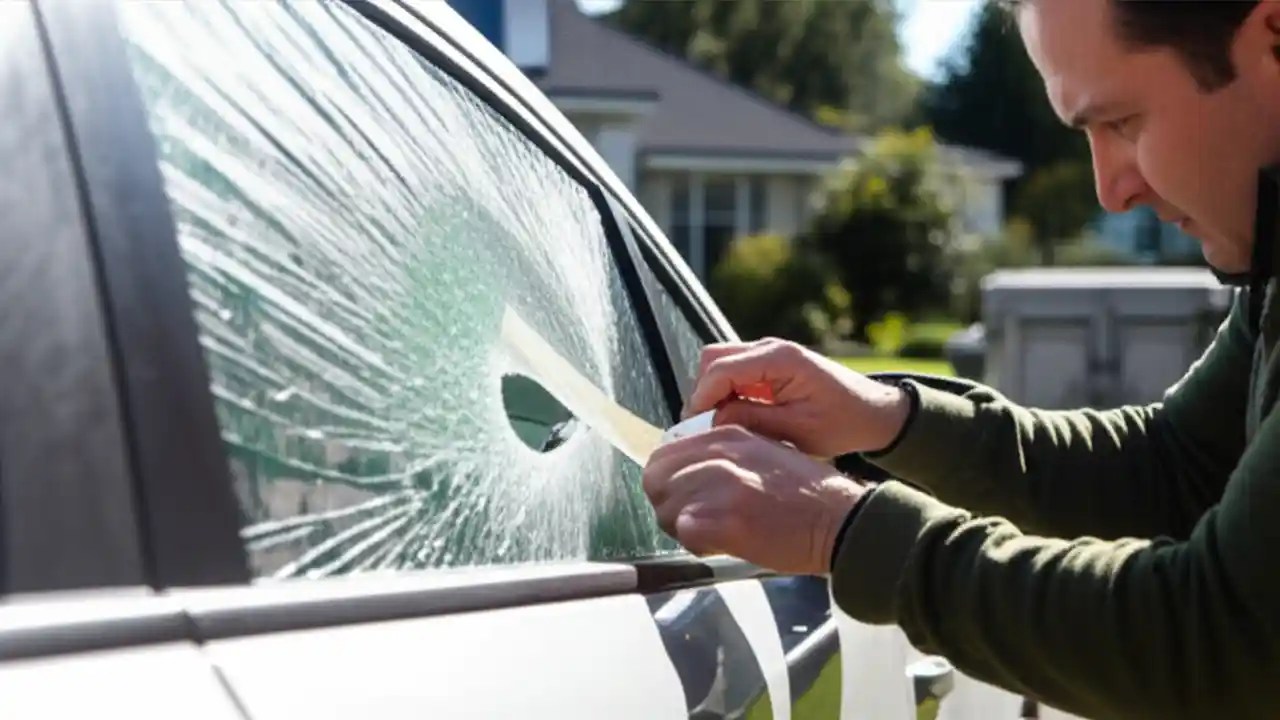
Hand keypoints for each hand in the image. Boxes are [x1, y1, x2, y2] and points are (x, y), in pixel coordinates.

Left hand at [642, 425, 868, 575]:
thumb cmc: (808, 493)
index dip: (667, 481)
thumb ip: (725, 456)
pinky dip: (698, 545)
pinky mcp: (724, 521)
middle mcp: (718, 456)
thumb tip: (689, 473)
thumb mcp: (763, 452)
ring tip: (711, 535)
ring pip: (667, 509)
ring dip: (682, 527)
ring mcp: (720, 488)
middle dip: (667, 505)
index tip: (682, 496)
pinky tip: (720, 545)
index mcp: (726, 436)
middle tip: (692, 522)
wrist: (839, 519)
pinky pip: (686, 534)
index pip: (664, 455)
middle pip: (656, 481)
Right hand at [683, 337, 911, 457]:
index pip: (721, 369)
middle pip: (713, 358)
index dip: (701, 399)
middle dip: (703, 392)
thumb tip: (714, 420)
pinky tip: (735, 419)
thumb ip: (754, 421)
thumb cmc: (843, 422)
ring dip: (714, 393)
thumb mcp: (798, 430)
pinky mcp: (768, 366)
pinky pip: (734, 373)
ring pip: (720, 364)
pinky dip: (727, 393)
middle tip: (704, 428)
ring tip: (721, 427)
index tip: (694, 429)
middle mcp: (770, 348)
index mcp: (780, 358)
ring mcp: (768, 354)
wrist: (873, 412)